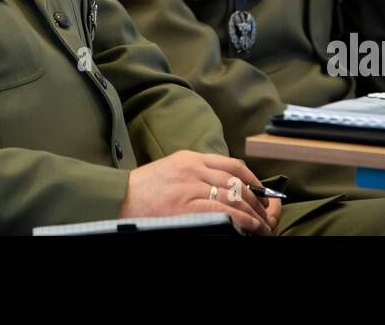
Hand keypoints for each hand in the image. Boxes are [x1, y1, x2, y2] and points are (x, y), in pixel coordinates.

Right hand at [120, 150, 278, 234]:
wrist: (118, 198)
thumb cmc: (142, 189)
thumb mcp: (170, 169)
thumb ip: (193, 171)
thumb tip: (220, 182)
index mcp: (190, 158)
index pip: (231, 164)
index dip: (252, 178)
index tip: (261, 190)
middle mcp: (194, 169)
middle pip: (237, 181)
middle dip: (256, 198)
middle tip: (266, 212)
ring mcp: (192, 188)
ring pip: (234, 196)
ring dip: (254, 212)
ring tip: (263, 224)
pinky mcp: (189, 208)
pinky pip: (224, 212)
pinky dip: (243, 219)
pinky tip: (251, 227)